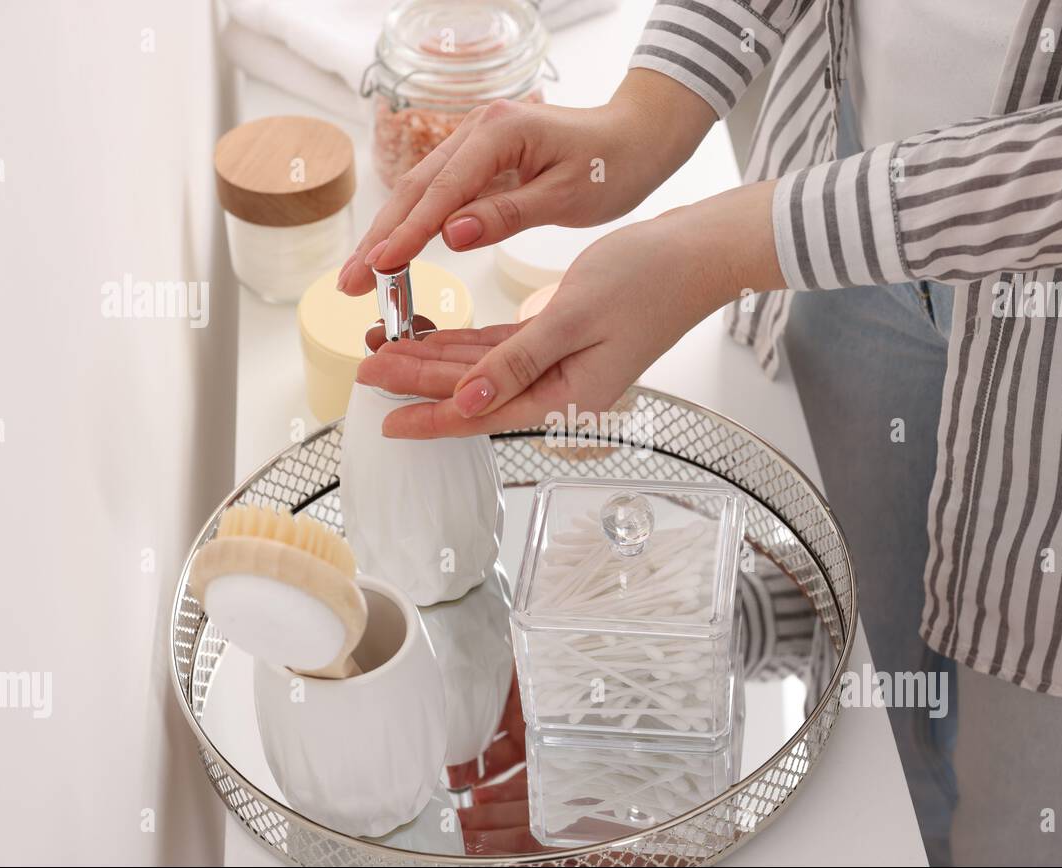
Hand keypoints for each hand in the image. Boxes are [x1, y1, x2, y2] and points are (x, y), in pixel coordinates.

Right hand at [337, 69, 715, 293]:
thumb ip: (507, 215)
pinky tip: (394, 255)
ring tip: (360, 277)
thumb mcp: (566, 197)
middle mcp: (478, 130)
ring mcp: (474, 142)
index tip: (380, 268)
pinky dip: (413, 226)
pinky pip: (437, 194)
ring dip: (388, 235)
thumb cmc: (612, 164)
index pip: (442, 191)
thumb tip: (450, 235)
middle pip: (416, 189)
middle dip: (380, 239)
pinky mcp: (478, 158)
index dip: (408, 233)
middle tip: (350, 285)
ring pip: (419, 192)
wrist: (635, 137)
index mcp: (500, 133)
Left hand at [357, 181, 783, 438]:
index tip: (385, 419)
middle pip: (476, 392)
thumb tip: (467, 400)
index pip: (484, 414)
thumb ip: (517, 361)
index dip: (431, 417)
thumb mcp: (574, 316)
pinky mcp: (563, 339)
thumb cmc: (647, 279)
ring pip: (483, 368)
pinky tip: (434, 334)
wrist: (696, 254)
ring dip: (437, 360)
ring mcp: (563, 366)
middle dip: (420, 380)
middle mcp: (563, 389)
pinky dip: (468, 342)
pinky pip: (503, 347)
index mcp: (570, 397)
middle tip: (366, 370)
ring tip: (386, 350)